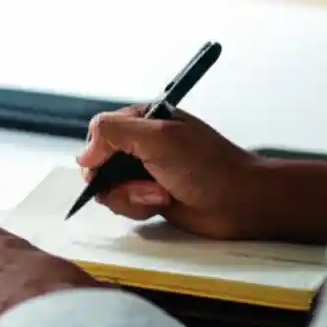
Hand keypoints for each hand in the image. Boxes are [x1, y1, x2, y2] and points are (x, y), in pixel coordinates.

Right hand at [78, 104, 263, 239]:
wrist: (242, 203)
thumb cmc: (210, 166)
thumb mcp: (159, 137)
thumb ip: (114, 133)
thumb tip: (84, 153)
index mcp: (145, 119)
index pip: (100, 130)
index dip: (97, 152)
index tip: (104, 168)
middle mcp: (143, 143)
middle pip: (100, 162)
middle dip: (116, 180)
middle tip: (145, 183)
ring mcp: (146, 171)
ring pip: (110, 187)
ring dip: (131, 196)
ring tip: (160, 195)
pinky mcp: (150, 196)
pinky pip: (124, 204)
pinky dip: (139, 208)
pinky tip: (162, 204)